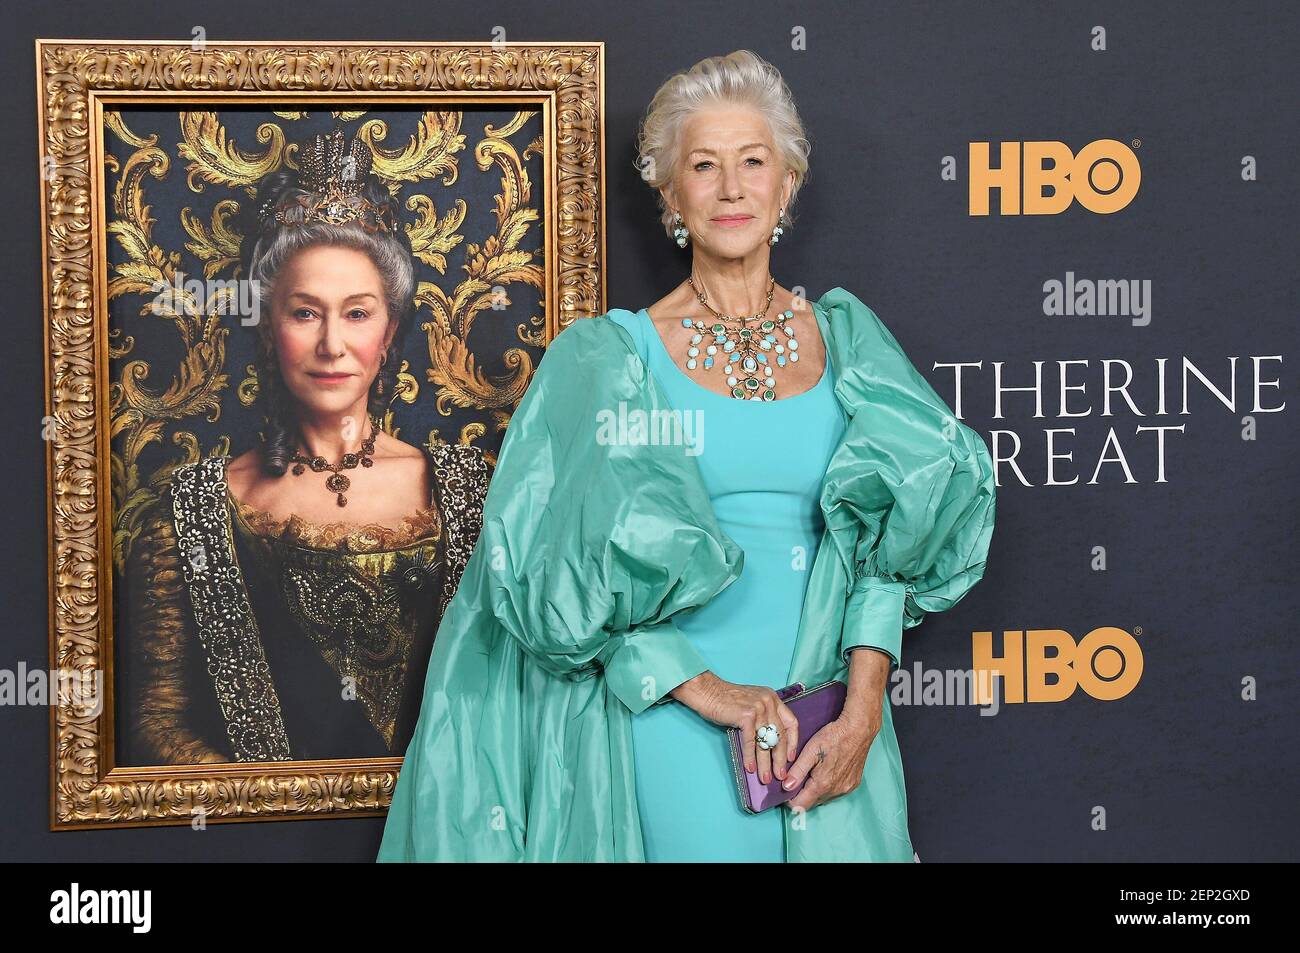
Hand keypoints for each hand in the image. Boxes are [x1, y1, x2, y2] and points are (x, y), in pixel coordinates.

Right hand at [672, 672, 798, 784]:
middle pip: (780, 736)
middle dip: (780, 759)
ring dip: (765, 763)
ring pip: (766, 742)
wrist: (708, 691)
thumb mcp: (752, 703)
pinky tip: (750, 768)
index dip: (793, 743)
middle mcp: (769, 702)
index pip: (791, 723)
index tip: (790, 758)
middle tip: (780, 774)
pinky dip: (750, 757)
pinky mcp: (747, 716)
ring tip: (765, 778)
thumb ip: (764, 718)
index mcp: (773, 699)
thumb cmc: (727, 700)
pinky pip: (750, 742)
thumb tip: (769, 745)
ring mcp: (759, 708)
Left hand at [781, 709, 879, 811]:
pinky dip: (829, 787)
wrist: (858, 730)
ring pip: (825, 798)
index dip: (790, 800)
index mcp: (822, 784)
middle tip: (797, 779)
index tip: (786, 790)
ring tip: (812, 774)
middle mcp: (835, 791)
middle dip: (803, 795)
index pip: (801, 805)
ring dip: (816, 792)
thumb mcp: (810, 751)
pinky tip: (827, 773)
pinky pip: (836, 792)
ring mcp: (846, 789)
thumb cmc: (833, 737)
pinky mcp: (854, 784)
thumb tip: (786, 787)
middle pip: (813, 802)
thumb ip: (798, 771)